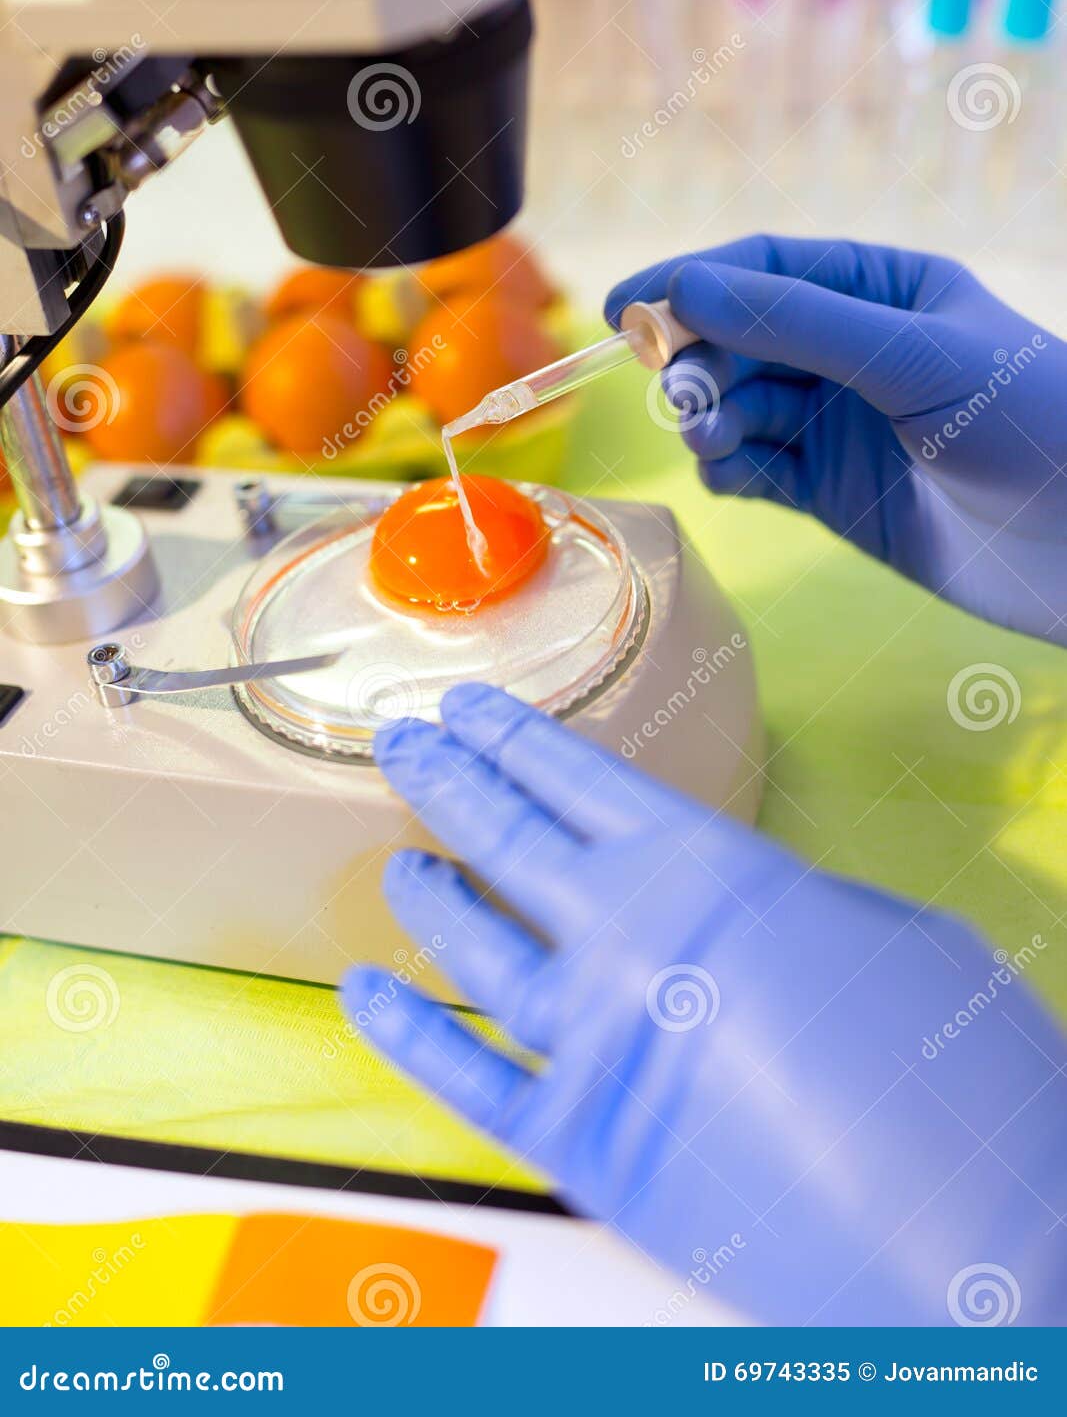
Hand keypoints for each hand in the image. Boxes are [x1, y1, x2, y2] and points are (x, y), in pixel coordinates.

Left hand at [342, 685, 1066, 1325]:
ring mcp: (591, 1039)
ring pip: (475, 946)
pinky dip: (407, 1035)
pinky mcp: (578, 1143)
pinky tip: (368, 994)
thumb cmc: (952, 1074)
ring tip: (402, 861)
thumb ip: (778, 902)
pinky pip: (465, 1078)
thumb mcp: (886, 931)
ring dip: (428, 895)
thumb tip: (733, 905)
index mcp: (708, 869)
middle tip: (403, 744)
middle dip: (448, 780)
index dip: (511, 737)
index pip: (576, 779)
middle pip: (507, 837)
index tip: (465, 708)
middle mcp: (628, 937)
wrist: (965, 1235)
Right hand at [606, 235, 1066, 643]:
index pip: (765, 267)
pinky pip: (752, 468)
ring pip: (738, 406)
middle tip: (686, 392)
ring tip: (713, 436)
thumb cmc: (1029, 424)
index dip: (691, 281)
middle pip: (739, 339)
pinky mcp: (830, 495)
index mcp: (882, 290)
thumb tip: (686, 288)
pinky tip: (733, 472)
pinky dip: (728, 467)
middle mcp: (852, 352)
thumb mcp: (912, 358)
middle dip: (702, 359)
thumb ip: (797, 322)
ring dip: (710, 416)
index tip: (625, 307)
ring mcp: (838, 425)